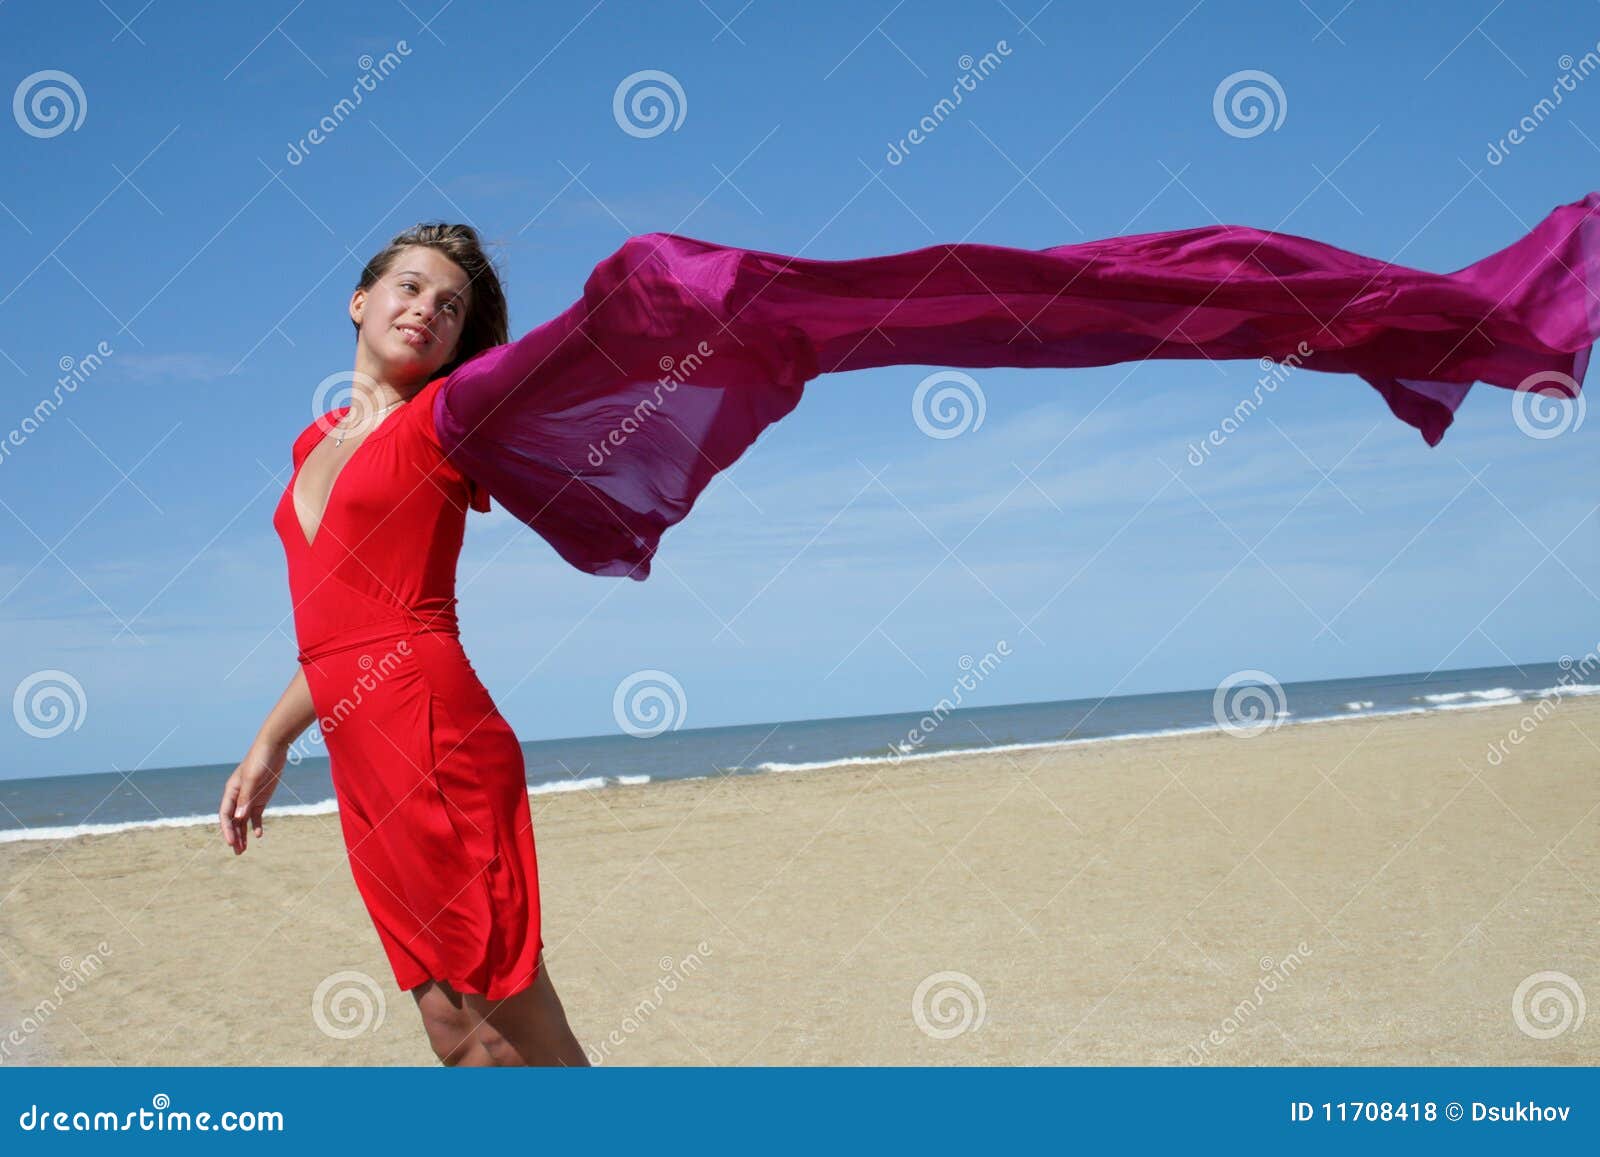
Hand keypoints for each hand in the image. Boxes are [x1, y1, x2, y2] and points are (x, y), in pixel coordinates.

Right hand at [219, 738, 287, 854]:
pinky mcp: (261, 798)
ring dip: (243, 835)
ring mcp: (249, 797)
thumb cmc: (261, 760)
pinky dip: (256, 826)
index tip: (231, 842)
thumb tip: (239, 818)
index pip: (225, 814)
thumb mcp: (253, 778)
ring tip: (243, 850)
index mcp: (231, 791)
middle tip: (237, 852)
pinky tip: (259, 835)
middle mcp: (238, 796)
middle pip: (233, 820)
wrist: (274, 747)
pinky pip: (255, 816)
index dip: (227, 829)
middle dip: (234, 836)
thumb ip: (246, 798)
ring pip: (243, 821)